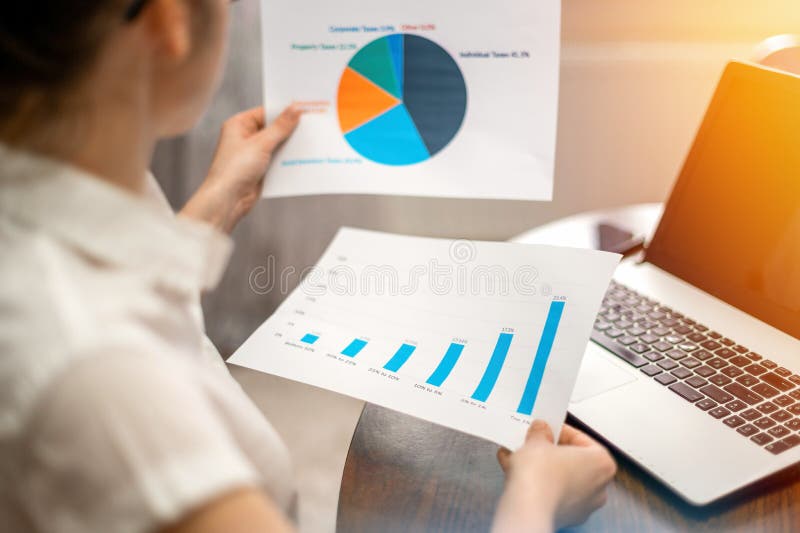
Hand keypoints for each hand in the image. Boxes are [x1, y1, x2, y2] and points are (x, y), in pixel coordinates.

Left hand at [180, 104, 300, 232]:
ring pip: (277, 145)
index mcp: (239, 124)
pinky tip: (303, 158)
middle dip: (290, 129)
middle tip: (311, 124)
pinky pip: (278, 159)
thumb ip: (280, 127)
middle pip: (273, 128)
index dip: (284, 111)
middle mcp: (245, 137)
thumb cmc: (235, 169)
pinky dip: (288, 159)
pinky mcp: (260, 168)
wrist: (228, 200)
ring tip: (311, 141)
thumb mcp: (261, 143)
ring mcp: (253, 154)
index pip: (266, 112)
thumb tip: (295, 109)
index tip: (304, 108)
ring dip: (291, 145)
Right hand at [493, 421, 616, 532]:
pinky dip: (538, 483)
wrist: (528, 507)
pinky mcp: (565, 516)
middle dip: (550, 451)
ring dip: (541, 466)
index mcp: (602, 464)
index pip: (581, 439)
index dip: (560, 430)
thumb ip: (541, 432)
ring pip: (561, 478)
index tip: (547, 428)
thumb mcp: (537, 440)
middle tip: (534, 442)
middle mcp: (598, 487)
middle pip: (572, 460)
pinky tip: (518, 473)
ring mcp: (583, 505)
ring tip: (519, 456)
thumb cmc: (542, 477)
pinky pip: (552, 493)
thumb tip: (541, 430)